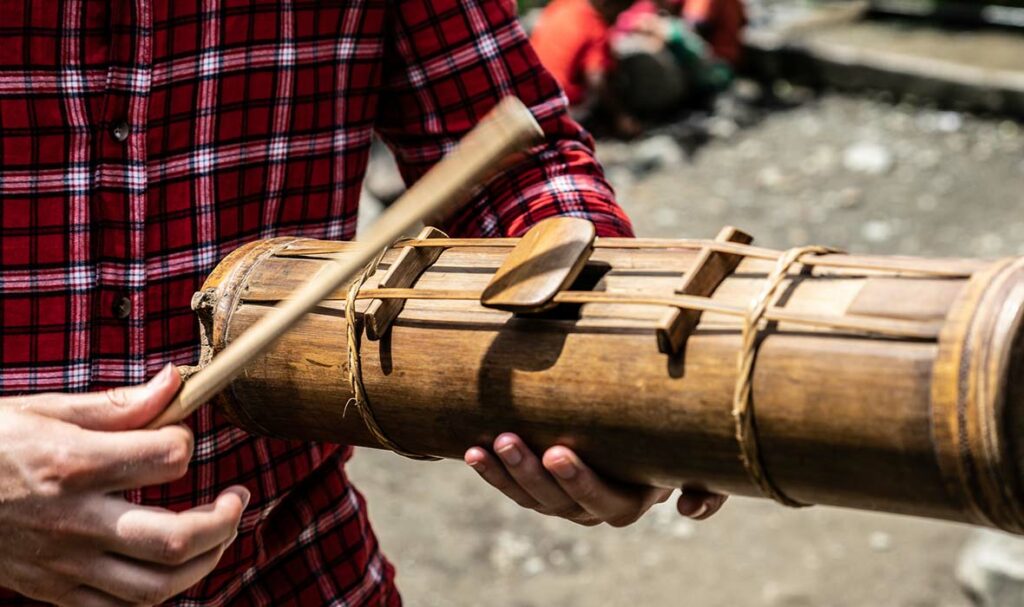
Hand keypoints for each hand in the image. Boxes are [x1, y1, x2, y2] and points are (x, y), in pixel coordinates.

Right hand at [0, 364, 248, 605]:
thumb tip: (174, 382)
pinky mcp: (52, 591)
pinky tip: (174, 564)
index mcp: (72, 464)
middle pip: (175, 538)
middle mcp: (72, 520)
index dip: (188, 443)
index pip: (167, 458)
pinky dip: (161, 591)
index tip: (182, 439)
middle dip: (225, 520)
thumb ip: (118, 405)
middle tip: (237, 497)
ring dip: (207, 561)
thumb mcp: (45, 410)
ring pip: (157, 586)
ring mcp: (62, 564)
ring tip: (220, 532)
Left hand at [465, 433, 726, 526]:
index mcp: (629, 501)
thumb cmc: (670, 441)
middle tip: (509, 440)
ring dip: (503, 473)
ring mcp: (562, 500)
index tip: (557, 453)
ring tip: (482, 446)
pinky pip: (512, 487)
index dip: (578, 481)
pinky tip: (471, 452)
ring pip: (528, 496)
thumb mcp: (700, 462)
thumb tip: (691, 510)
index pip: (602, 500)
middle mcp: (592, 508)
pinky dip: (491, 471)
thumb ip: (709, 487)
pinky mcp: (539, 487)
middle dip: (529, 472)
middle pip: (556, 500)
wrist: (648, 430)